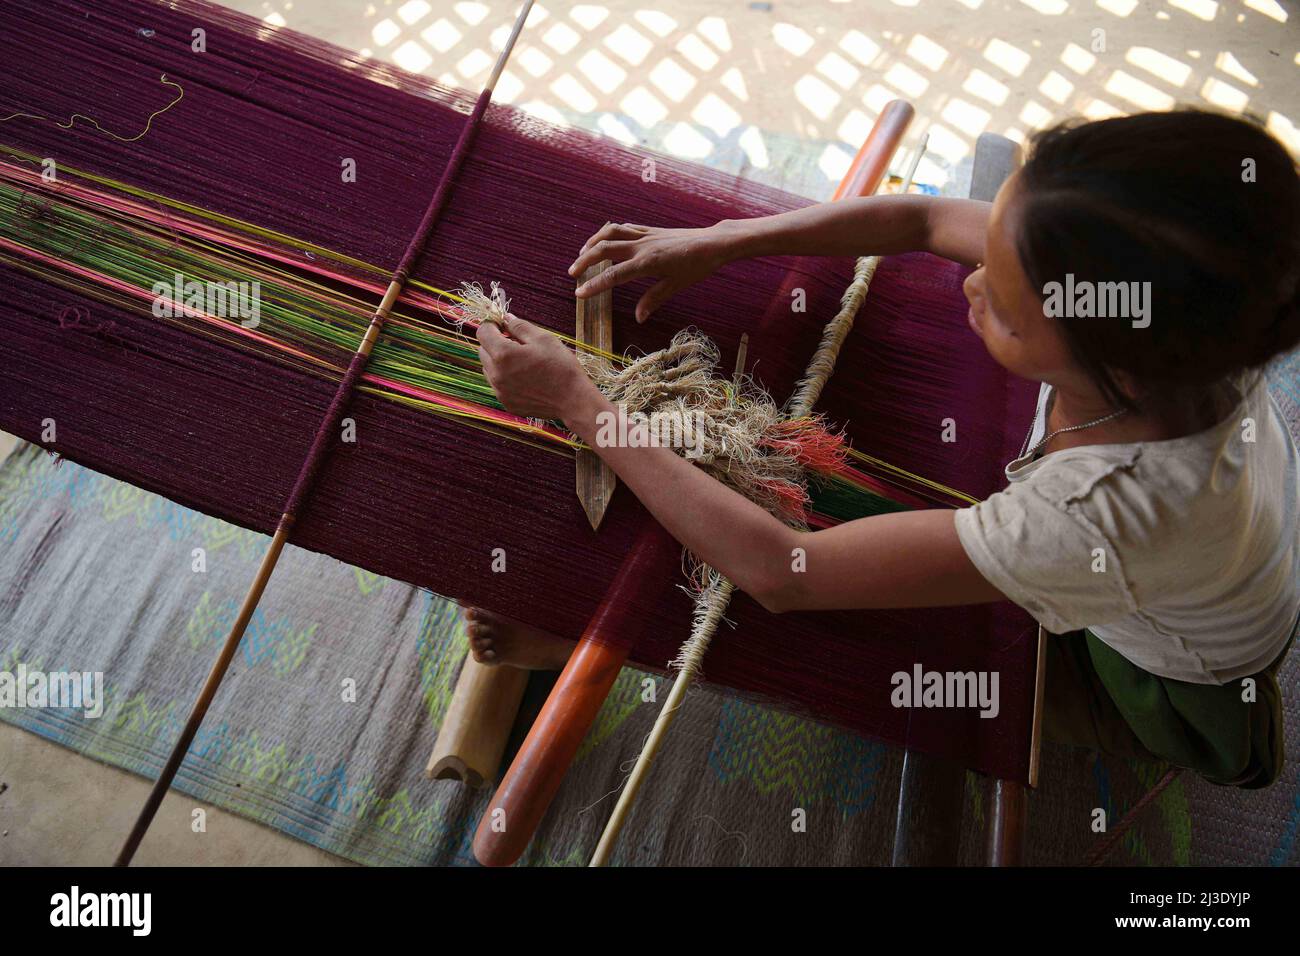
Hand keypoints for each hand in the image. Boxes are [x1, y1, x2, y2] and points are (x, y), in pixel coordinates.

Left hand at [476, 315, 599, 422]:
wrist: (573, 400)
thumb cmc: (561, 367)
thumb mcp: (543, 338)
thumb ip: (519, 326)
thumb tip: (506, 318)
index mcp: (503, 354)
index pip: (483, 332)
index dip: (492, 325)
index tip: (503, 325)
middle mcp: (496, 374)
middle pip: (482, 350)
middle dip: (494, 342)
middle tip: (516, 343)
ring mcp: (500, 391)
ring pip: (488, 368)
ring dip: (498, 361)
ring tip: (522, 361)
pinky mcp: (506, 402)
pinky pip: (497, 385)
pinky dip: (505, 377)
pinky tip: (525, 377)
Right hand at [568, 220, 745, 322]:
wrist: (712, 243)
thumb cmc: (697, 265)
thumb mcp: (676, 285)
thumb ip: (654, 299)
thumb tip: (638, 317)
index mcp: (647, 263)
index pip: (613, 275)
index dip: (594, 285)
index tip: (579, 294)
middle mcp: (642, 246)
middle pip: (604, 249)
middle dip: (585, 261)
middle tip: (572, 274)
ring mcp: (644, 235)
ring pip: (610, 233)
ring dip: (593, 243)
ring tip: (581, 255)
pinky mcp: (649, 230)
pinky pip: (623, 228)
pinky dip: (608, 234)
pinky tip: (603, 242)